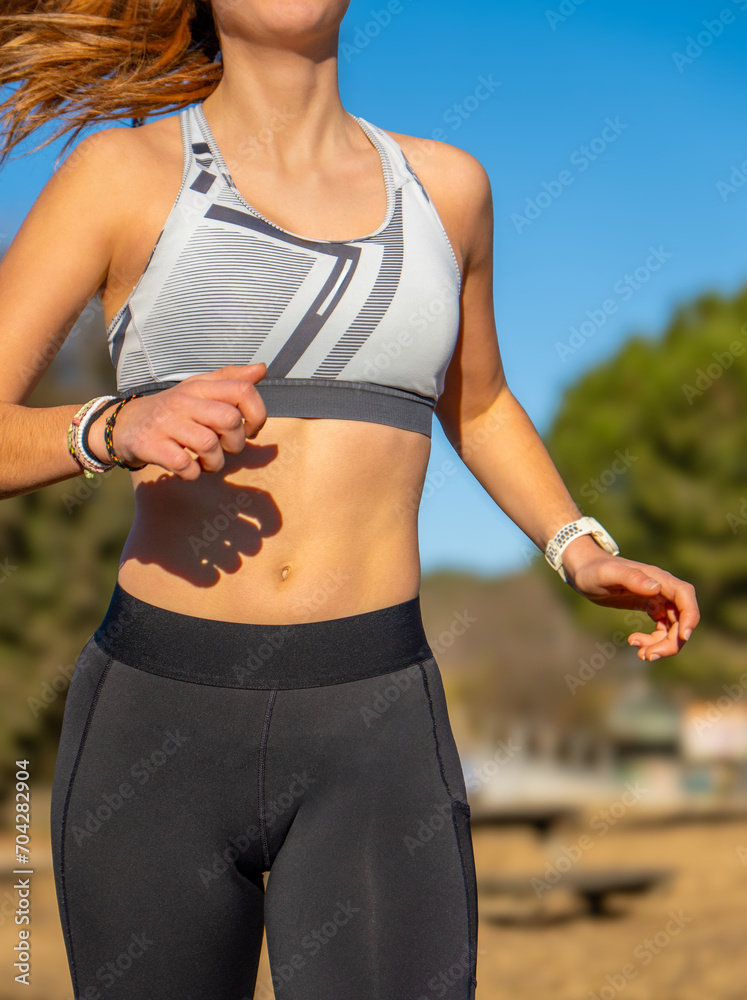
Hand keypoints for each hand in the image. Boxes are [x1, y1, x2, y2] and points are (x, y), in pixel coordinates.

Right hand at [88, 363, 267, 479]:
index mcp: (200, 387)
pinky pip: (184, 464)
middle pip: (229, 419)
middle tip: (226, 448)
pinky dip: (192, 473)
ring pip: (208, 444)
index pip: (243, 391)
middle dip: (236, 442)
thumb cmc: (173, 411)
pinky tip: (189, 469)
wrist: (124, 425)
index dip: (257, 414)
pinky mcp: (151, 445)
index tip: (249, 429)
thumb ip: (231, 380)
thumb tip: (261, 369)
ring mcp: (166, 423)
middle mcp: (184, 402)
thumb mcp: (199, 390)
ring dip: (215, 462)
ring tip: (207, 462)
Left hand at [561, 535, 699, 660]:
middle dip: (671, 641)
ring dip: (662, 644)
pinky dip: (654, 640)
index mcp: (657, 577)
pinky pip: (661, 628)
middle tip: (648, 656)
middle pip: (681, 618)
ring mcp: (657, 598)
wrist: (583, 570)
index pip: (685, 595)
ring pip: (672, 627)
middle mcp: (662, 588)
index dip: (690, 616)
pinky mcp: (649, 607)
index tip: (684, 637)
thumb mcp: (607, 574)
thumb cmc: (593, 570)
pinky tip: (634, 642)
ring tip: (641, 654)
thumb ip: (631, 578)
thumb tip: (657, 588)